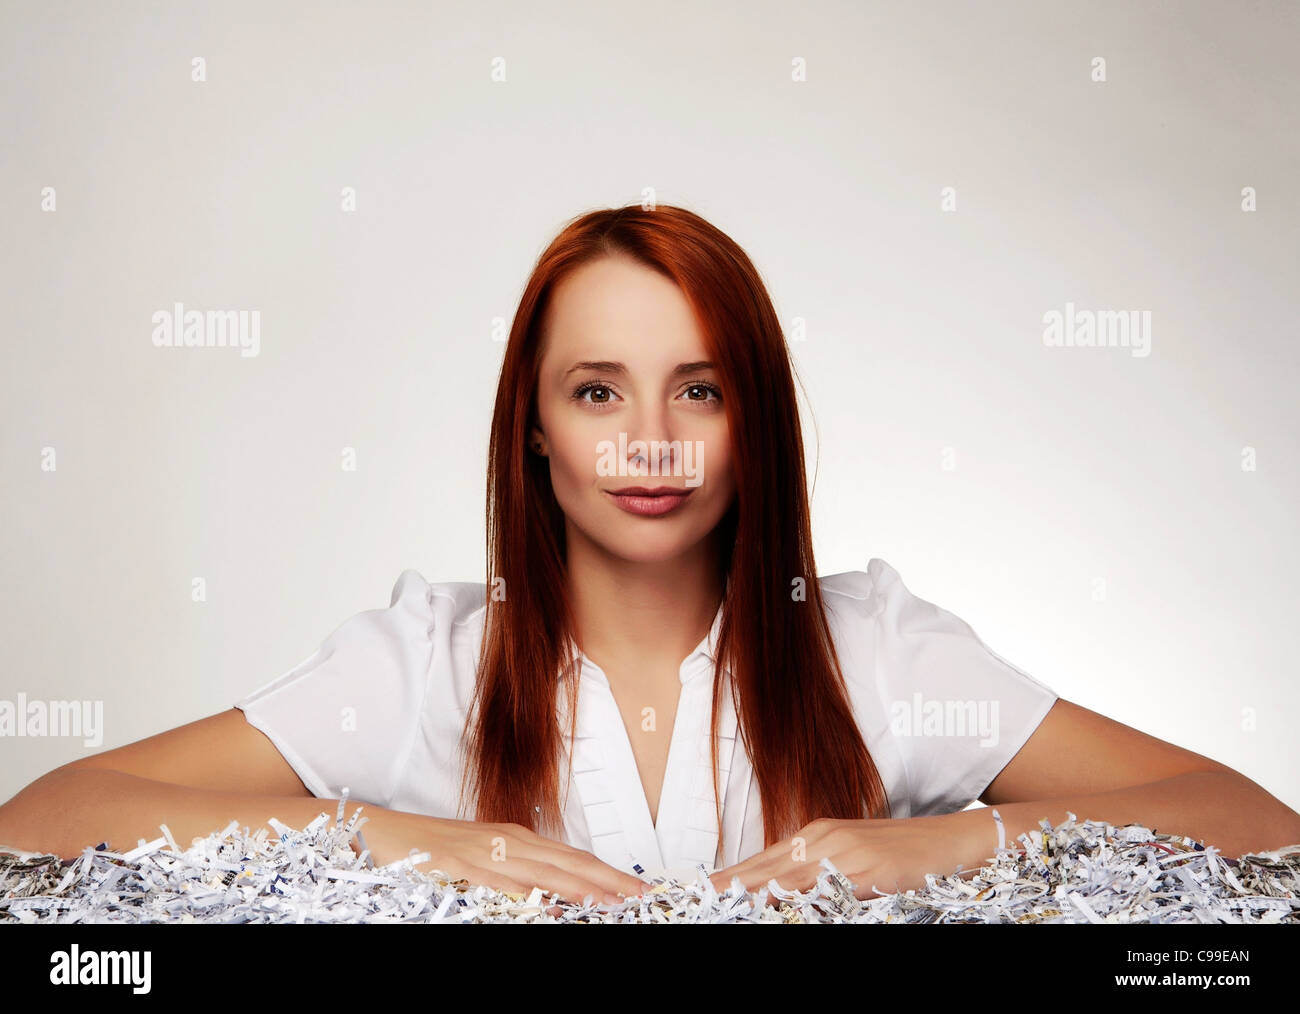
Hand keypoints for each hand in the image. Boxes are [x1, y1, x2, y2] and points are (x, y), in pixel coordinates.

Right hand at [355, 808, 647, 905]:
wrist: (381, 831)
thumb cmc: (432, 846)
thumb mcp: (482, 858)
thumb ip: (516, 874)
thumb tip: (548, 897)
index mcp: (516, 838)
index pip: (572, 857)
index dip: (606, 872)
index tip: (635, 886)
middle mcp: (506, 841)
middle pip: (567, 862)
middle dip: (607, 879)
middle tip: (641, 895)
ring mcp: (482, 852)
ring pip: (541, 872)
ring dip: (578, 887)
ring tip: (610, 901)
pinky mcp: (457, 864)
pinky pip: (495, 881)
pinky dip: (522, 893)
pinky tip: (542, 904)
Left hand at [707, 815, 988, 903]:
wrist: (952, 839)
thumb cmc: (900, 850)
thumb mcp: (850, 857)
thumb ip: (816, 873)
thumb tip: (783, 892)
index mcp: (814, 835)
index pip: (761, 861)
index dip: (729, 876)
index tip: (698, 890)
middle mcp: (822, 838)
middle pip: (765, 868)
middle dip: (729, 886)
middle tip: (696, 900)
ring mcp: (844, 851)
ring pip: (788, 878)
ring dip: (754, 893)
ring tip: (723, 905)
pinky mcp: (868, 868)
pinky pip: (827, 887)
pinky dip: (801, 898)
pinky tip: (780, 906)